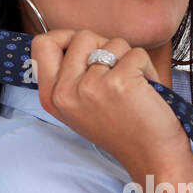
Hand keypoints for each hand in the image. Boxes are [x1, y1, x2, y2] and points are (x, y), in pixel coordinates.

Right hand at [31, 29, 188, 175]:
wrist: (151, 156)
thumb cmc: (121, 128)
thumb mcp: (78, 106)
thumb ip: (67, 75)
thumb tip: (70, 38)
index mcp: (52, 97)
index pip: (42, 44)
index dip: (65, 37)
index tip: (85, 49)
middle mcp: (65, 92)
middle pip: (82, 36)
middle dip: (104, 46)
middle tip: (115, 72)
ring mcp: (90, 87)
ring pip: (112, 43)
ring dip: (128, 59)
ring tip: (132, 85)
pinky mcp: (119, 82)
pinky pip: (136, 53)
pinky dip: (147, 68)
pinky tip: (146, 90)